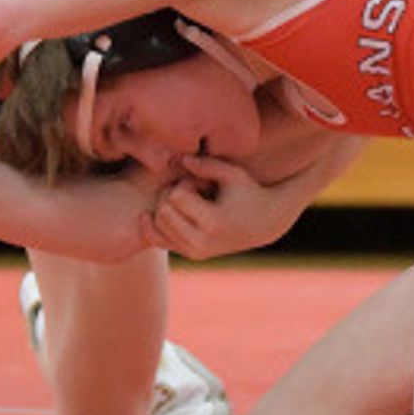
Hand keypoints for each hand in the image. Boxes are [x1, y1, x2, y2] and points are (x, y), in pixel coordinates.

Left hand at [140, 154, 292, 259]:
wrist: (265, 224)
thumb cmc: (249, 192)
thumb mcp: (233, 174)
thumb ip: (206, 164)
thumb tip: (179, 160)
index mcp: (214, 223)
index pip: (176, 197)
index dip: (184, 183)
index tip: (200, 182)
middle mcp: (202, 242)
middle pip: (164, 212)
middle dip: (173, 195)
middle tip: (192, 190)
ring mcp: (195, 252)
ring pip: (158, 225)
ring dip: (167, 207)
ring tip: (189, 201)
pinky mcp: (190, 254)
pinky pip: (158, 241)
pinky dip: (151, 227)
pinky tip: (149, 214)